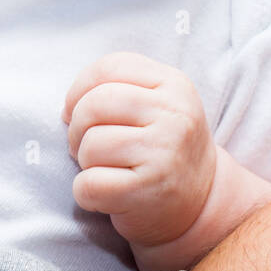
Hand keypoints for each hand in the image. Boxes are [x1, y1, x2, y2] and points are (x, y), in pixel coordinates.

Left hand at [62, 52, 216, 246]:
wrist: (202, 202)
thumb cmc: (163, 148)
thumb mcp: (157, 104)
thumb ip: (119, 89)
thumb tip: (68, 108)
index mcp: (174, 85)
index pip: (110, 68)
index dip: (79, 88)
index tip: (74, 110)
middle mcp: (174, 116)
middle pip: (94, 104)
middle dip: (77, 127)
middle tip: (84, 145)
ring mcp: (164, 154)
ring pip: (91, 145)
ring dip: (84, 162)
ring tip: (104, 169)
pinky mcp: (148, 191)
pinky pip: (89, 184)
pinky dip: (84, 192)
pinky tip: (105, 195)